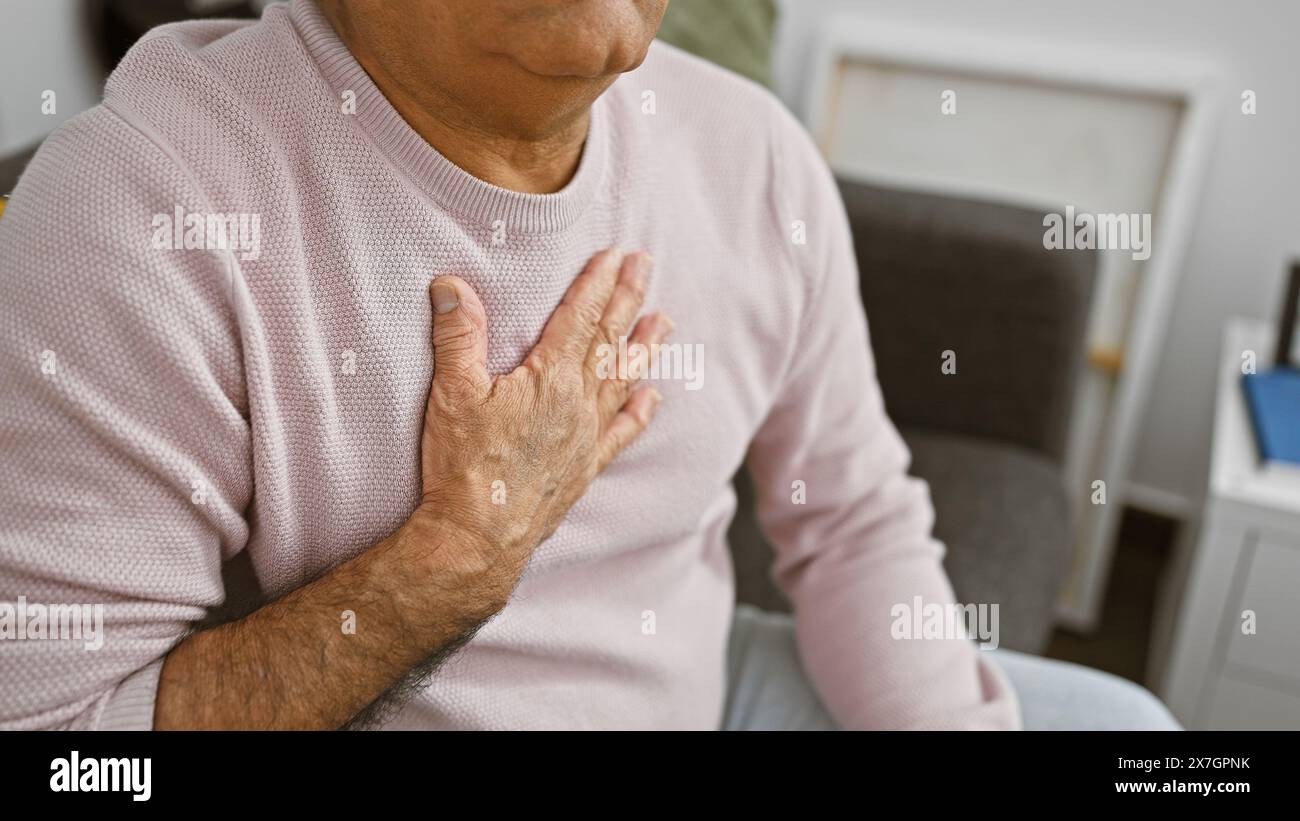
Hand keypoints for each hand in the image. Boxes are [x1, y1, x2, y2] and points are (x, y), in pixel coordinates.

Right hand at [415, 249, 671, 611]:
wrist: (478, 537)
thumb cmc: (464, 466)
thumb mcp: (453, 393)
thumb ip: (458, 335)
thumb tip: (451, 285)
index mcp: (550, 378)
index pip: (580, 317)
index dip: (597, 282)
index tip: (614, 254)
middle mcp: (579, 404)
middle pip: (609, 340)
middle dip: (627, 298)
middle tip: (646, 264)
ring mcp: (586, 438)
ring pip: (623, 381)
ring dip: (644, 348)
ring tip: (665, 321)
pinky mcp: (584, 470)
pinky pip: (621, 434)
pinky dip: (639, 413)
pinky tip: (653, 398)